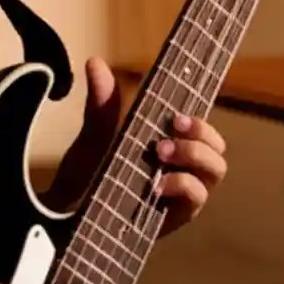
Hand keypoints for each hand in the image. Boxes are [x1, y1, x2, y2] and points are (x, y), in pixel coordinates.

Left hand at [47, 57, 227, 236]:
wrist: (65, 221)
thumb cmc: (86, 180)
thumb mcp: (94, 139)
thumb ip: (102, 106)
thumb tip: (95, 62)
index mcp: (170, 147)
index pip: (203, 129)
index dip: (202, 120)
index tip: (177, 115)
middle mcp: (182, 170)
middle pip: (217, 148)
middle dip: (202, 134)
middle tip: (170, 131)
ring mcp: (181, 196)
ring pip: (216, 171)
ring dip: (195, 156)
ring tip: (162, 153)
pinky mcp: (175, 218)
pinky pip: (197, 199)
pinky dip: (182, 186)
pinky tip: (157, 185)